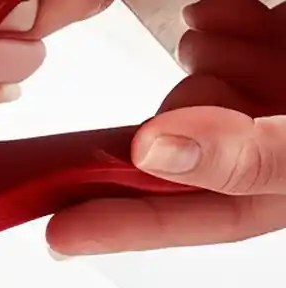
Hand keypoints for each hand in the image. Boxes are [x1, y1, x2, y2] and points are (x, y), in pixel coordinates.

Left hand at [47, 0, 285, 254]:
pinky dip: (215, 21)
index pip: (188, 218)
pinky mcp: (268, 41)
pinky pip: (210, 33)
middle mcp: (266, 140)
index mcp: (279, 187)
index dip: (121, 228)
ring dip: (204, 58)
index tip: (57, 232)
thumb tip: (154, 154)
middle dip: (185, 111)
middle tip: (221, 87)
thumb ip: (248, 157)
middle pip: (180, 141)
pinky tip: (238, 14)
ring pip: (191, 82)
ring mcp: (266, 87)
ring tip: (250, 43)